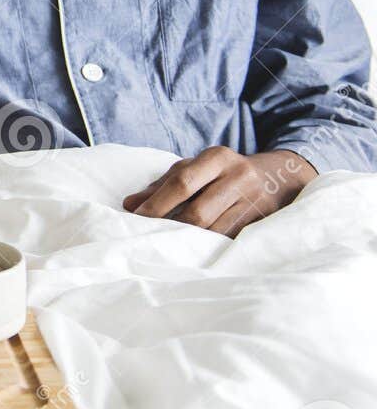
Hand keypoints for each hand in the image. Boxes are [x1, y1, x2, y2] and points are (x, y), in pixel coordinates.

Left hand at [122, 147, 315, 236]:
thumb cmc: (223, 175)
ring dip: (188, 241)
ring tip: (168, 246)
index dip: (157, 204)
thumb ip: (162, 185)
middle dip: (170, 227)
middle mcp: (238, 176)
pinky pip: (229, 239)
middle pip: (197, 211)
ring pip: (214, 230)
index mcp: (216, 157)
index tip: (136, 219)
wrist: (280, 178)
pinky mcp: (263, 222)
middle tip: (149, 237)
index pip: (181, 182)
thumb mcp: (195, 170)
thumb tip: (129, 204)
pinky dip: (208, 247)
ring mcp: (254, 201)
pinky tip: (192, 251)